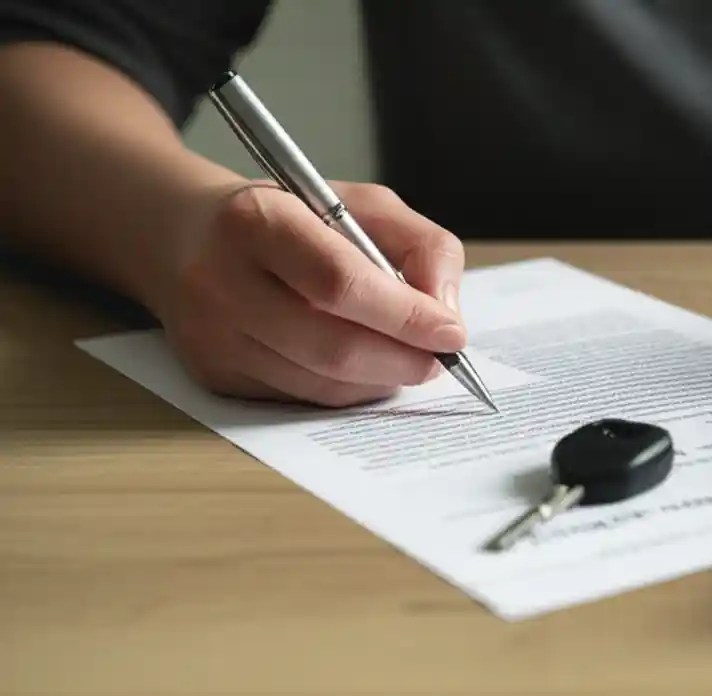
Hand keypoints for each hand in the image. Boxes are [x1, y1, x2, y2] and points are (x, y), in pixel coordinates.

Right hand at [153, 181, 465, 406]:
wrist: (182, 236)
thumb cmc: (287, 216)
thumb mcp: (359, 204)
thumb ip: (421, 245)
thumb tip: (446, 310)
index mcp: (258, 219)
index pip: (341, 283)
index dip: (405, 316)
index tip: (451, 332)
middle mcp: (221, 279)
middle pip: (332, 346)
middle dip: (402, 360)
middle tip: (438, 359)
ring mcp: (212, 335)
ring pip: (320, 383)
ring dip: (379, 379)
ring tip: (405, 358)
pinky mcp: (214, 374)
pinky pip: (300, 397)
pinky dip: (346, 389)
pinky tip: (362, 365)